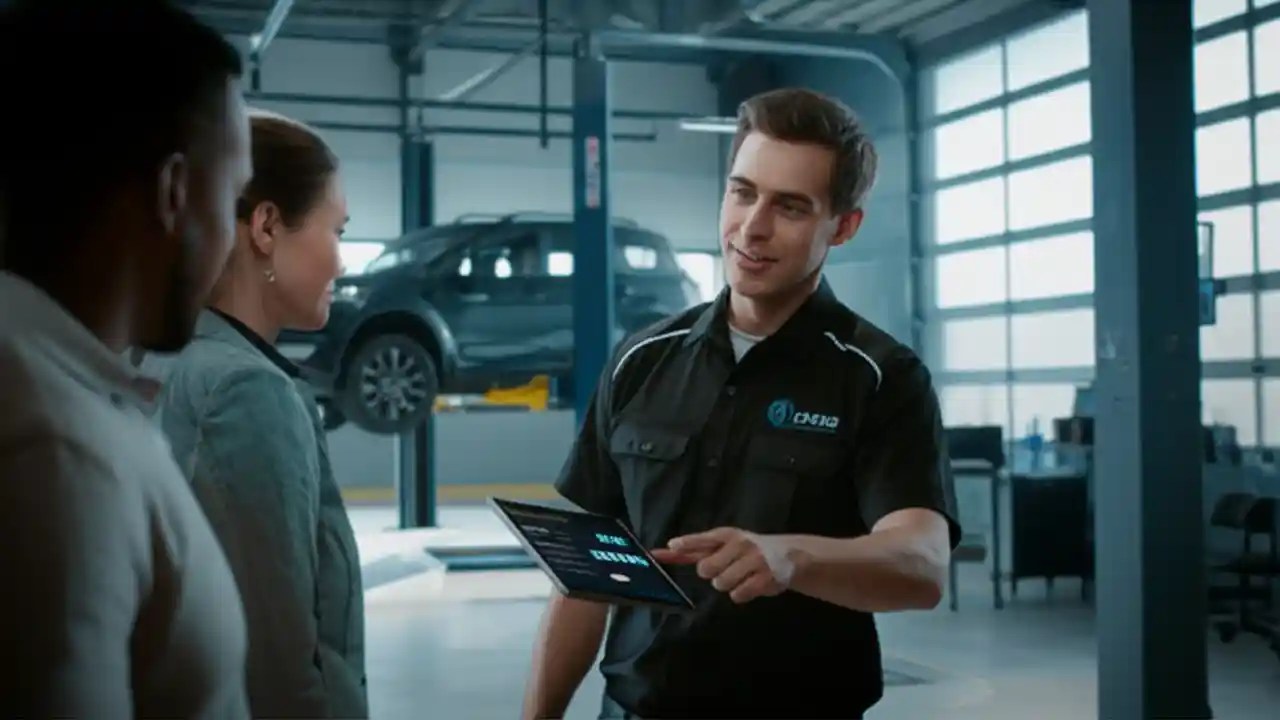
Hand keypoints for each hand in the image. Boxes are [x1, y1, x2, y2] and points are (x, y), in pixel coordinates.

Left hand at [651, 527, 796, 603]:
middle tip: (723, 569)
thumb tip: (668, 549)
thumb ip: (696, 548)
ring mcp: (754, 560)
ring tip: (739, 576)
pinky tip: (750, 584)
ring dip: (726, 585)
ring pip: (721, 584)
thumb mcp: (725, 543)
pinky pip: (738, 595)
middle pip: (707, 568)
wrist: (788, 555)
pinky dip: (740, 594)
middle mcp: (740, 544)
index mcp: (727, 534)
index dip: (686, 543)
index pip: (703, 538)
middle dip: (711, 573)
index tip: (671, 546)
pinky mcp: (765, 578)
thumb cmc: (746, 550)